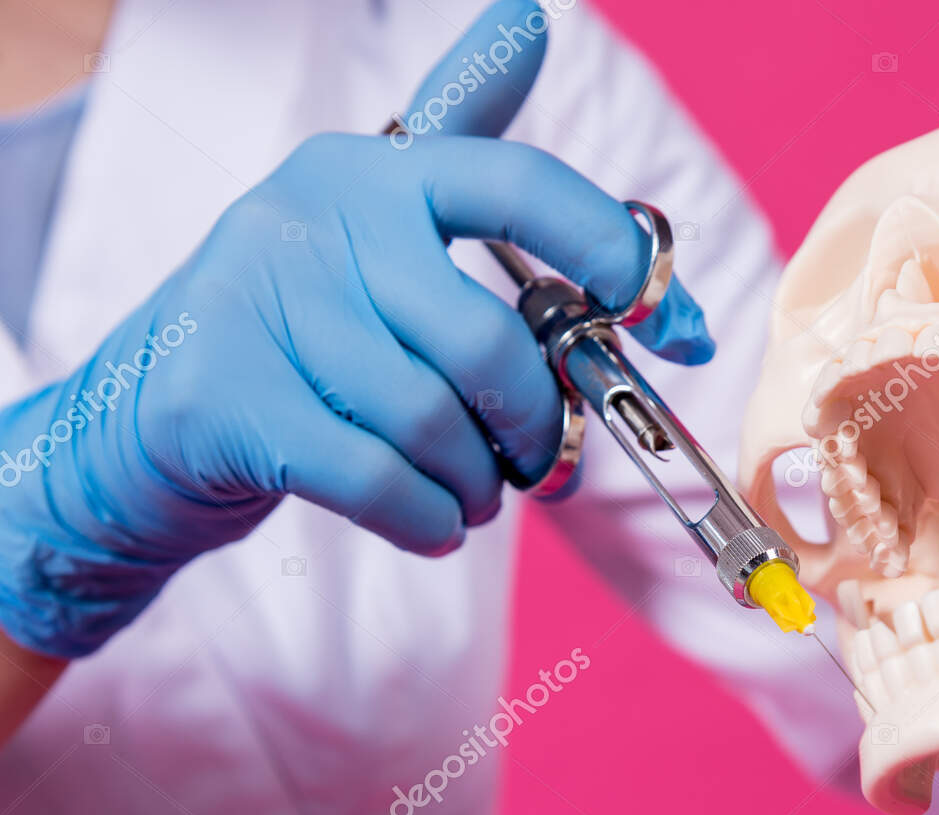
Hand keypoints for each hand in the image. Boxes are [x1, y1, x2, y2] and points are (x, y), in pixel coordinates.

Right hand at [0, 1, 713, 657]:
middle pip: (487, 344)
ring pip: (432, 421)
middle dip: (536, 426)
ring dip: (477, 483)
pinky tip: (434, 522)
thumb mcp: (371, 231)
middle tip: (537, 459)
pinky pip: (375, 477)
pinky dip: (427, 519)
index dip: (613, 253)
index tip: (677, 327)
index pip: (517, 185)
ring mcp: (258, 304)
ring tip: (473, 493)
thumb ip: (461, 156)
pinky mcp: (225, 399)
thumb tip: (529, 19)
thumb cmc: (300, 333)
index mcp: (373, 171)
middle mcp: (312, 216)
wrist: (143, 418)